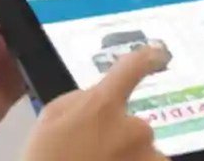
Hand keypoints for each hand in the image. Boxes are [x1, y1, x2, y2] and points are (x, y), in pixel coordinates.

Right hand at [22, 46, 169, 160]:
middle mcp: (135, 127)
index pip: (132, 68)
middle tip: (91, 156)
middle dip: (120, 141)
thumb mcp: (50, 118)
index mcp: (104, 105)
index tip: (160, 53)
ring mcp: (149, 158)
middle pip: (135, 127)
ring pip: (143, 155)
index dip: (148, 57)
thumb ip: (82, 102)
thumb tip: (100, 99)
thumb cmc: (43, 159)